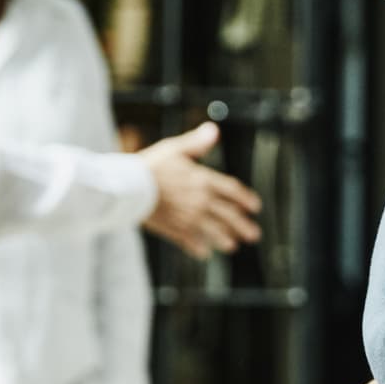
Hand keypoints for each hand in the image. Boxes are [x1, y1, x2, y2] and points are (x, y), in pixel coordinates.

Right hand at [139, 122, 261, 258]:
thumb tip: (213, 130)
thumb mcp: (175, 149)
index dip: (245, 199)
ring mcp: (188, 217)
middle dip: (242, 226)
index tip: (255, 207)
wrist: (129, 187)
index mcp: (203, 180)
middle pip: (228, 215)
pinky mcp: (173, 229)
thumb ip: (196, 143)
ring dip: (224, 239)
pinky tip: (203, 253)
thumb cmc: (151, 165)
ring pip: (213, 231)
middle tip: (253, 235)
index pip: (232, 191)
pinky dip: (198, 248)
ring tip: (232, 246)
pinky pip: (190, 241)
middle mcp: (200, 201)